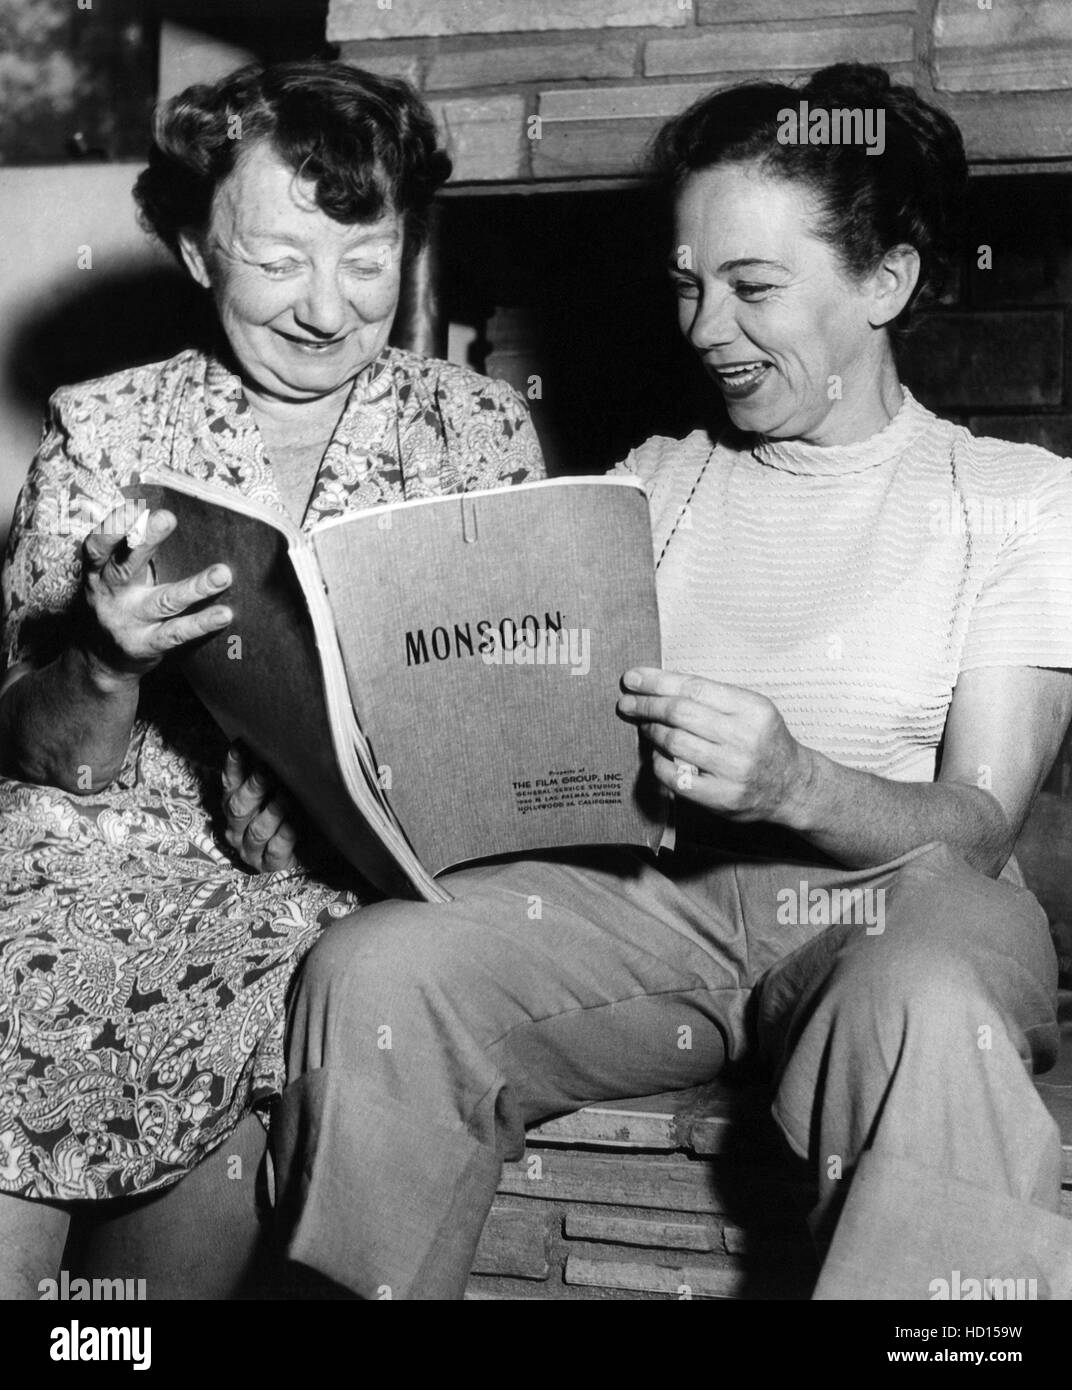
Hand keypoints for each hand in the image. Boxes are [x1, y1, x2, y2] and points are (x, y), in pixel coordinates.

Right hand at [79, 507, 232, 680]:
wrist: (99, 661)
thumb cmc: (116, 604)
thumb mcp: (112, 577)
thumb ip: (131, 551)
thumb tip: (164, 513)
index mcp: (98, 572)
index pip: (98, 546)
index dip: (112, 526)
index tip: (133, 507)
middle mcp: (110, 595)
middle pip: (125, 566)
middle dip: (145, 540)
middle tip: (167, 517)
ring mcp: (128, 622)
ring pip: (163, 601)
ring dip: (195, 587)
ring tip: (222, 574)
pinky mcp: (146, 644)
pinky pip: (177, 633)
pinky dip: (202, 623)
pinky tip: (224, 614)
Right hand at [221, 740, 298, 872]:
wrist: (310, 848)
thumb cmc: (293, 811)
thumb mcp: (282, 789)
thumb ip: (274, 771)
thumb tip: (280, 743)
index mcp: (235, 804)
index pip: (230, 782)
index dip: (234, 765)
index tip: (242, 746)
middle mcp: (237, 827)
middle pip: (240, 807)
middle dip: (254, 788)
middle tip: (267, 771)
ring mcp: (251, 848)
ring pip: (258, 830)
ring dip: (272, 813)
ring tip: (285, 797)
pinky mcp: (269, 864)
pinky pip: (276, 850)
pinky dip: (285, 836)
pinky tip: (294, 826)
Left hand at [617, 667, 812, 824]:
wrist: (792, 786)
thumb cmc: (764, 742)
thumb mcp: (752, 710)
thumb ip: (713, 698)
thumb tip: (660, 685)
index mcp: (752, 709)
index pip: (695, 688)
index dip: (658, 682)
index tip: (633, 678)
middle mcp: (744, 738)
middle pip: (680, 713)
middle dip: (646, 705)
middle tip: (627, 702)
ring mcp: (733, 769)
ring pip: (674, 742)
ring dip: (651, 731)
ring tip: (644, 726)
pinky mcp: (721, 797)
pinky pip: (674, 776)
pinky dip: (658, 763)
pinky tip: (657, 756)